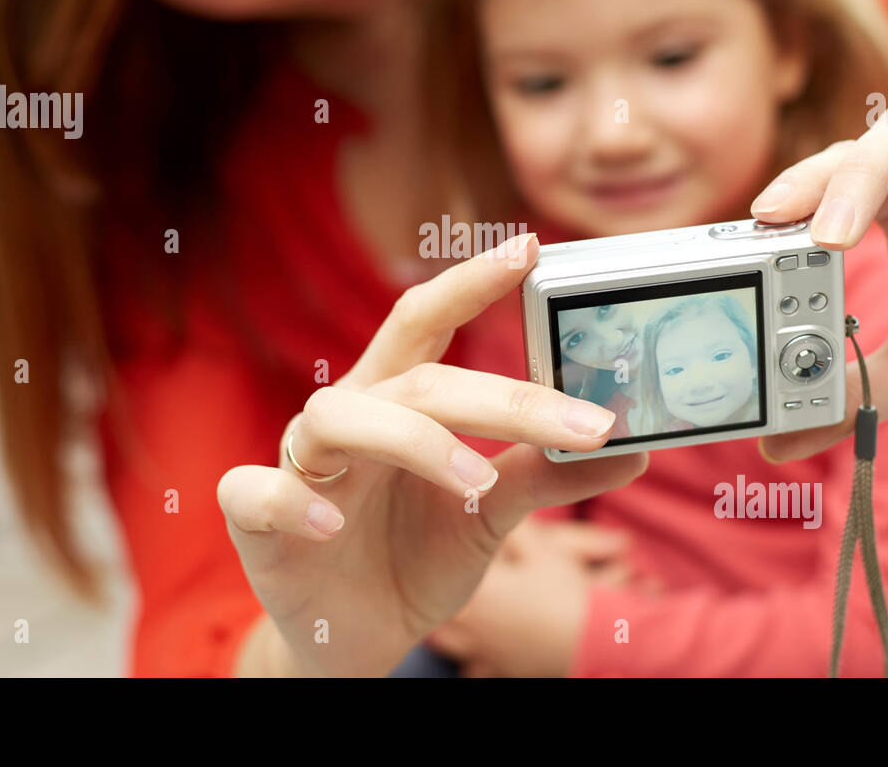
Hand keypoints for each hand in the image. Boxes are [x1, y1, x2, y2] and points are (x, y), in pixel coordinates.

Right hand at [216, 233, 649, 675]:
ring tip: (479, 483)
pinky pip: (257, 493)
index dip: (472, 283)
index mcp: (396, 400)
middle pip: (412, 375)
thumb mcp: (489, 514)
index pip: (428, 323)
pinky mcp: (257, 520)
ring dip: (415, 443)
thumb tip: (630, 450)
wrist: (354, 640)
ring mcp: (300, 464)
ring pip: (338, 415)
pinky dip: (291, 501)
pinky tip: (331, 524)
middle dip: (498, 394)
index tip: (530, 246)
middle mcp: (349, 416)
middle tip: (581, 421)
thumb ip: (544, 476)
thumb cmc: (413, 557)